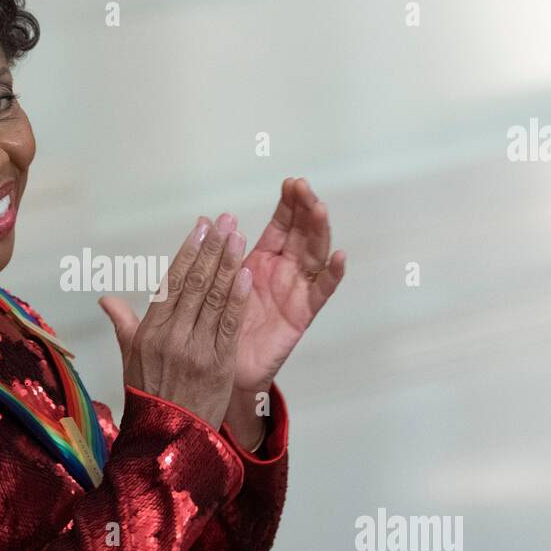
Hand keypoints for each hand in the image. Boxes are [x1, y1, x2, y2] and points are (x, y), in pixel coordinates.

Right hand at [99, 216, 251, 429]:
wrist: (168, 439)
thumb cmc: (149, 398)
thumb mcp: (130, 359)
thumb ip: (123, 324)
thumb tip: (105, 298)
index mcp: (149, 332)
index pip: (171, 282)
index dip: (188, 252)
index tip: (201, 228)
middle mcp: (170, 336)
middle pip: (194, 284)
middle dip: (211, 249)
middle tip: (225, 222)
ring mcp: (195, 350)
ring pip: (213, 299)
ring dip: (228, 265)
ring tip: (239, 237)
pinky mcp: (218, 364)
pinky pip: (228, 325)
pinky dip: (237, 298)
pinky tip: (245, 274)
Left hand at [229, 178, 345, 396]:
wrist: (224, 368)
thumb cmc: (219, 325)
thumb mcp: (213, 285)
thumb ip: (215, 258)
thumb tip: (212, 219)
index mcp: (264, 259)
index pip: (282, 224)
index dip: (288, 204)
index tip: (290, 182)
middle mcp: (284, 271)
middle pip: (302, 233)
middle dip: (305, 208)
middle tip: (304, 187)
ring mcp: (296, 290)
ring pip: (314, 255)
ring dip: (319, 231)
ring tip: (319, 208)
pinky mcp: (302, 314)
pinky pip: (322, 292)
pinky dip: (332, 274)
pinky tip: (338, 257)